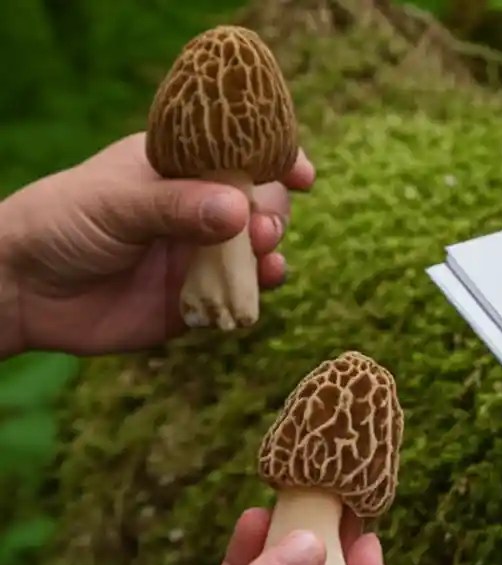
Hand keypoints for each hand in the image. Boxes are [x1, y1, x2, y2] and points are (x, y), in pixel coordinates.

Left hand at [0, 131, 313, 356]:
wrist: (22, 290)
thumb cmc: (61, 223)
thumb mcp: (117, 203)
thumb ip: (178, 207)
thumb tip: (241, 210)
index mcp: (179, 168)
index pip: (239, 153)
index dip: (276, 158)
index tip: (301, 172)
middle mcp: (196, 208)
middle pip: (259, 202)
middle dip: (272, 211)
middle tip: (261, 226)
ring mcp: (199, 254)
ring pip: (257, 250)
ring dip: (269, 249)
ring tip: (263, 252)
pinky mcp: (198, 300)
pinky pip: (242, 296)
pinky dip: (259, 291)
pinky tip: (263, 284)